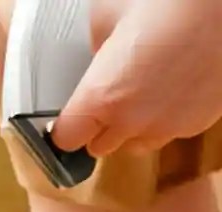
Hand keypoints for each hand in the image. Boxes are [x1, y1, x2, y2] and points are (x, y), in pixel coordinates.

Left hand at [48, 0, 221, 156]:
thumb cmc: (168, 2)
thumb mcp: (106, 15)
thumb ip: (93, 49)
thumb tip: (96, 59)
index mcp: (102, 98)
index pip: (67, 139)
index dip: (63, 128)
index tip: (65, 118)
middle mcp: (133, 121)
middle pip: (99, 146)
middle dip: (96, 127)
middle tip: (106, 96)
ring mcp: (169, 126)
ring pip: (136, 144)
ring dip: (130, 128)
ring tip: (142, 92)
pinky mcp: (199, 122)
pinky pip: (170, 131)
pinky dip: (164, 118)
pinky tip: (172, 87)